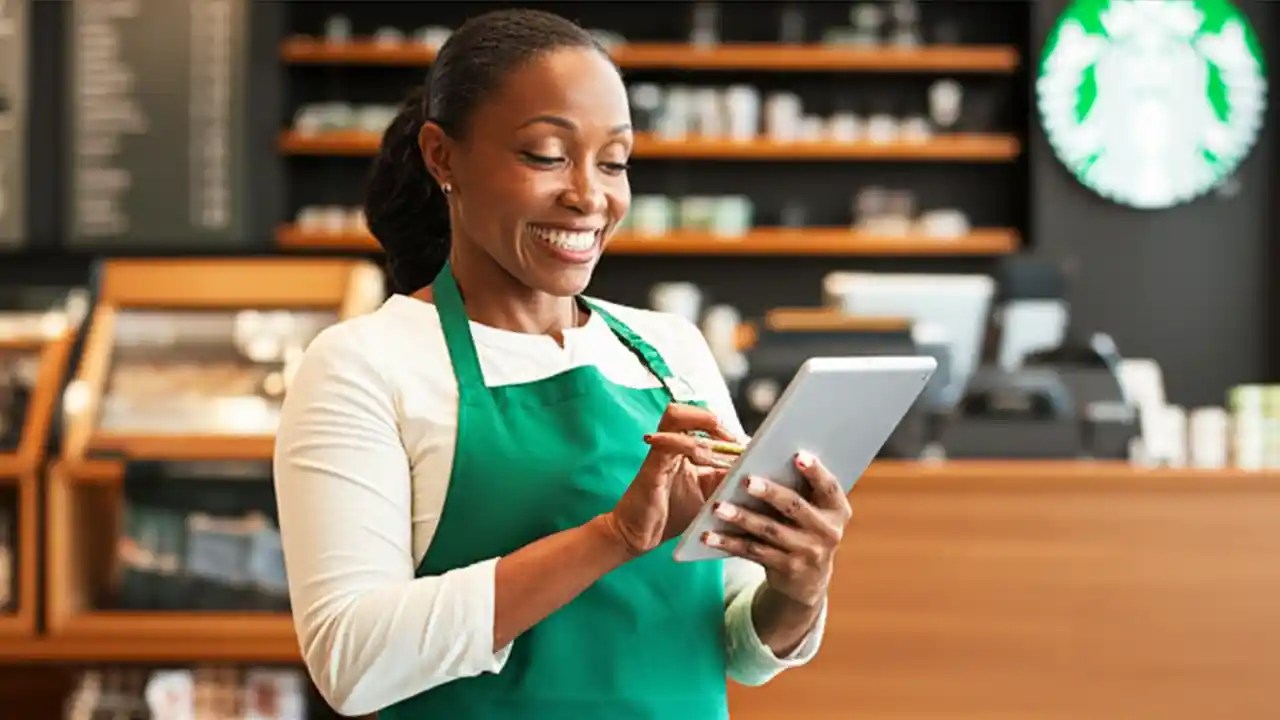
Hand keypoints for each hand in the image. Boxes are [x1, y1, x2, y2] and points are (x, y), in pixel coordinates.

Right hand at [603, 404, 740, 555]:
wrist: (639, 535)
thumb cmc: (673, 513)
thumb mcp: (709, 493)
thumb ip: (727, 476)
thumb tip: (756, 465)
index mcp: (682, 447)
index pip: (704, 421)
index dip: (727, 428)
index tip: (748, 445)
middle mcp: (670, 443)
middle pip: (689, 409)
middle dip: (718, 422)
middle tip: (737, 443)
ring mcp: (660, 451)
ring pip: (676, 415)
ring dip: (705, 425)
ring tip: (725, 444)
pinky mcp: (653, 465)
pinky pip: (671, 443)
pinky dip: (695, 447)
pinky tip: (711, 462)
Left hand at [704, 451, 851, 606]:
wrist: (809, 581)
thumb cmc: (806, 529)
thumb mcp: (815, 512)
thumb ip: (801, 489)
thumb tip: (763, 456)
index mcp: (837, 510)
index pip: (829, 487)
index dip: (816, 472)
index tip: (798, 456)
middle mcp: (827, 532)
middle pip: (795, 507)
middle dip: (770, 493)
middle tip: (746, 480)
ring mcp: (807, 553)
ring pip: (770, 530)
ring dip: (742, 518)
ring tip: (718, 507)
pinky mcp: (786, 569)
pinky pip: (753, 552)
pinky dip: (729, 542)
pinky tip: (709, 535)